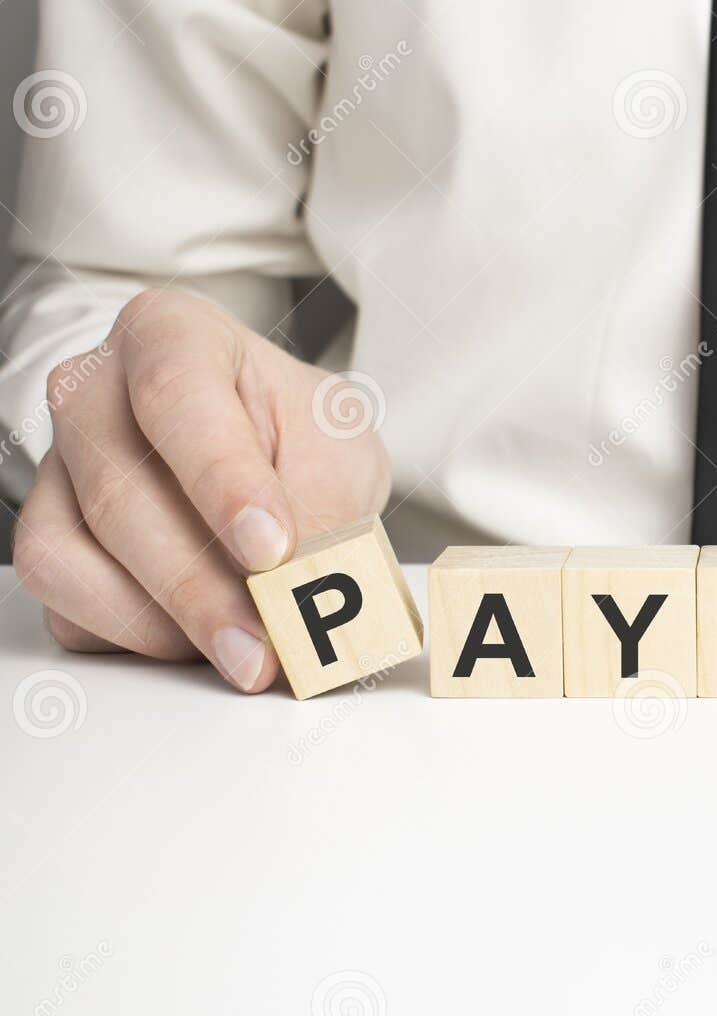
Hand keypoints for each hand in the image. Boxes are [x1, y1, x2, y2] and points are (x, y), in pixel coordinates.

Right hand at [14, 290, 389, 690]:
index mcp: (169, 335)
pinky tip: (203, 640)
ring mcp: (58, 469)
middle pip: (119, 493)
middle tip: (268, 643)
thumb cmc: (298, 434)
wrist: (271, 451)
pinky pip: (69, 607)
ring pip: (71, 558)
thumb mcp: (338, 446)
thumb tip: (302, 585)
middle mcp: (92, 393)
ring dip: (165, 623)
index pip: (176, 398)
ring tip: (248, 651)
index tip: (273, 548)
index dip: (222, 480)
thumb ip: (322, 500)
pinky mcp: (51, 541)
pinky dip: (139, 639)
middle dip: (200, 584)